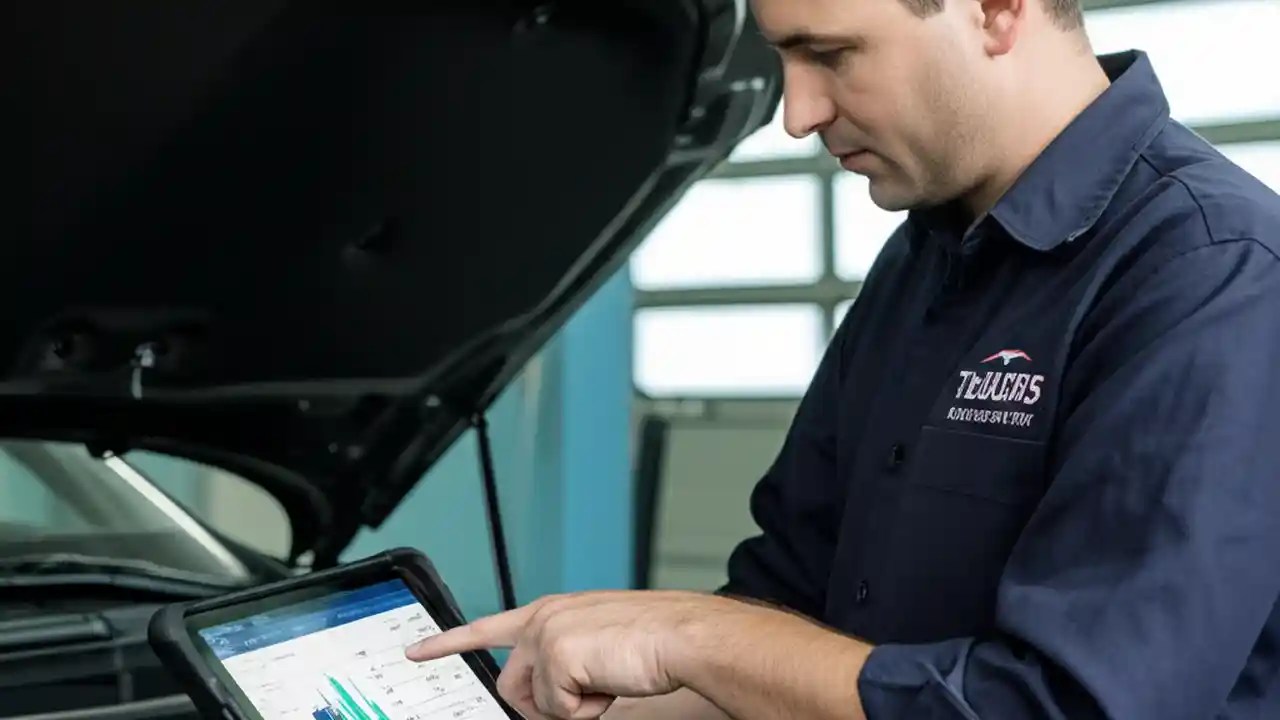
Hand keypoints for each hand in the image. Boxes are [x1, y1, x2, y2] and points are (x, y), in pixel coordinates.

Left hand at [403, 590, 735, 719]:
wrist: (681, 635)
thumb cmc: (653, 639)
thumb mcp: (596, 643)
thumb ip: (563, 659)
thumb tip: (546, 696)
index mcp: (551, 611)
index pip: (487, 628)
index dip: (448, 643)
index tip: (417, 652)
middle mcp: (542, 619)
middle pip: (511, 685)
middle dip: (543, 705)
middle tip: (588, 694)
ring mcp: (546, 637)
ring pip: (534, 702)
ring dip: (570, 707)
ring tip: (606, 680)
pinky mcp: (556, 658)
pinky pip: (558, 711)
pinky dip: (587, 710)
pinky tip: (611, 683)